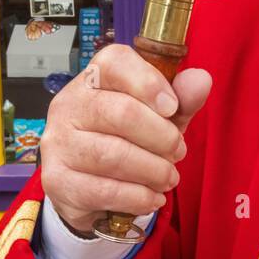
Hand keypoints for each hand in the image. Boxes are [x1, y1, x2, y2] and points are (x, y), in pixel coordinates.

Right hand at [40, 43, 211, 233]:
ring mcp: (58, 144)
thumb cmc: (127, 141)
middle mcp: (68, 106)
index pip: (114, 62)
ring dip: (153, 170)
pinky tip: (152, 197)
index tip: (172, 107)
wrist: (89, 187)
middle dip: (161, 136)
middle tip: (178, 152)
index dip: (149, 82)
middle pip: (120, 112)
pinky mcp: (58, 181)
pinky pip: (104, 190)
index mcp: (93, 80)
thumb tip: (200, 80)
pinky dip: (138, 196)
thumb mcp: (160, 117)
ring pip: (113, 155)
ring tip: (168, 177)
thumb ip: (182, 99)